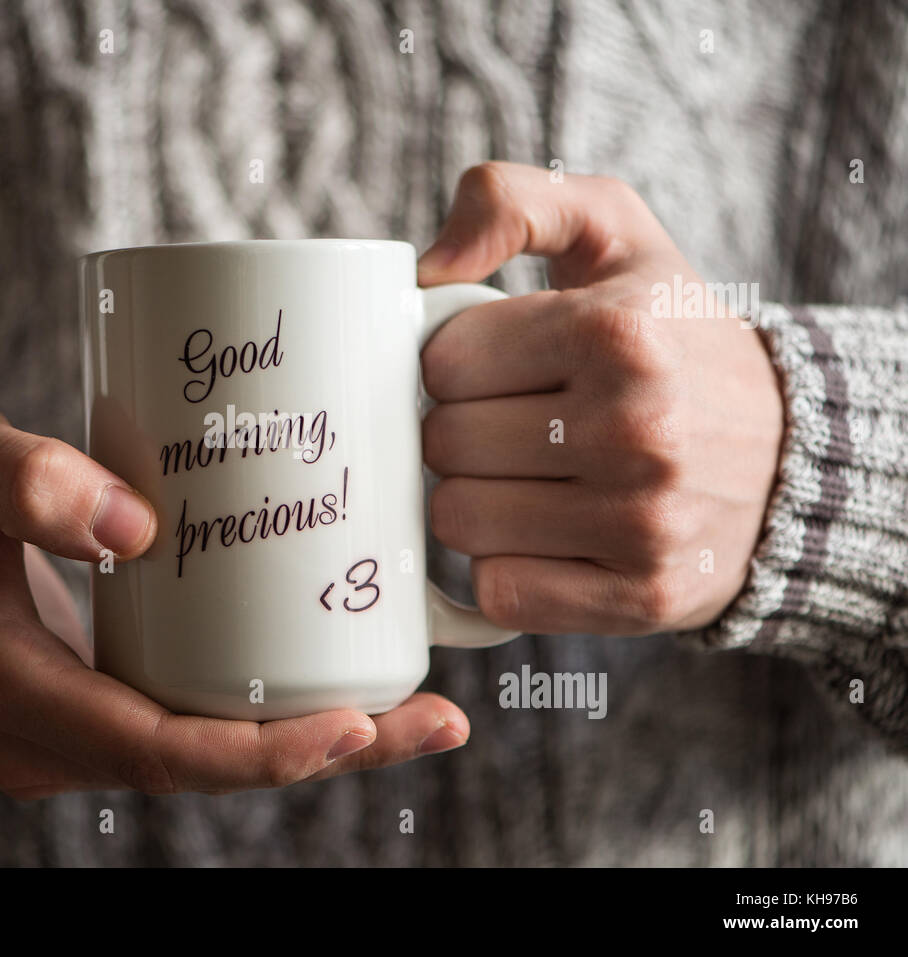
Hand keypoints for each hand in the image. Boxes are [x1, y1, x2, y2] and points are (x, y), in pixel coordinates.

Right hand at [0, 398, 470, 798]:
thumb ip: (27, 482)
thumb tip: (137, 527)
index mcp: (11, 698)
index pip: (156, 752)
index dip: (263, 752)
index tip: (360, 722)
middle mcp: (45, 739)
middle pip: (203, 766)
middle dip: (324, 750)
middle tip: (437, 718)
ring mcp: (68, 729)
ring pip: (202, 750)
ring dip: (306, 735)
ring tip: (414, 702)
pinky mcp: (88, 700)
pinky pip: (185, 718)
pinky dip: (260, 708)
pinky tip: (328, 669)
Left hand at [419, 162, 783, 635]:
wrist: (790, 457)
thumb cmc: (674, 338)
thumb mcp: (614, 232)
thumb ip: (512, 201)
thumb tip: (423, 267)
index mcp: (618, 331)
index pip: (443, 363)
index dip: (456, 367)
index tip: (499, 369)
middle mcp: (636, 426)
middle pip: (442, 444)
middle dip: (460, 433)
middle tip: (513, 425)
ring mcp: (640, 521)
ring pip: (455, 520)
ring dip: (475, 502)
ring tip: (530, 479)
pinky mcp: (638, 595)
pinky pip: (497, 590)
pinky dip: (504, 566)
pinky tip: (546, 536)